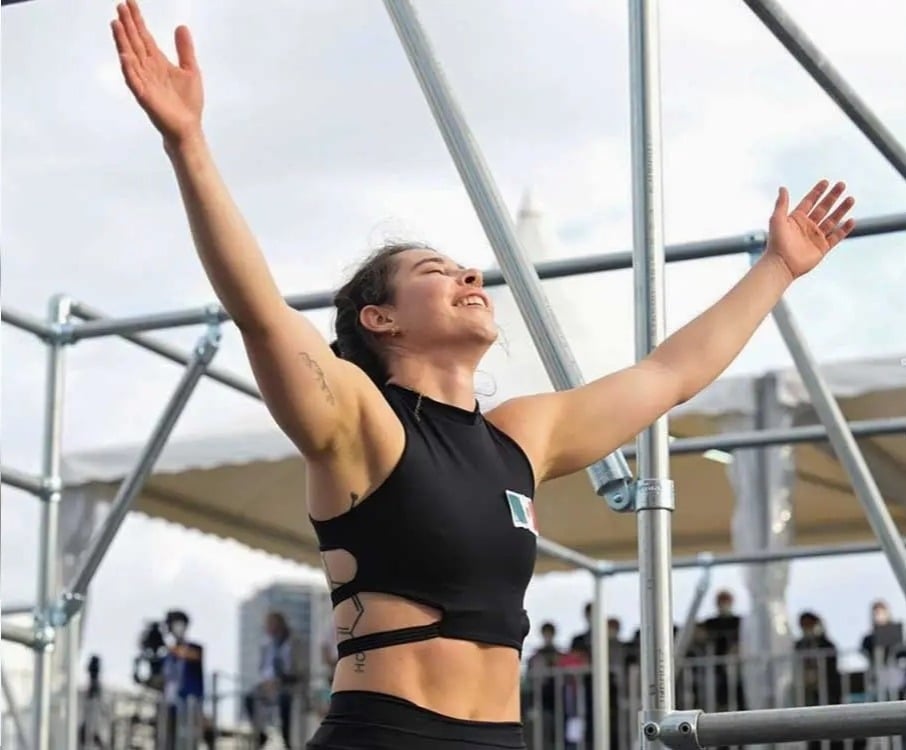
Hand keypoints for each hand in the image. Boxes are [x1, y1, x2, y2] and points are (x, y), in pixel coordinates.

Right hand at [111, 0, 202, 144]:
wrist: (188, 127)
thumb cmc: (188, 102)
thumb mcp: (191, 70)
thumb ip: (184, 49)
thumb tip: (181, 26)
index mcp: (158, 62)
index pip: (145, 37)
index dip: (138, 21)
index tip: (130, 3)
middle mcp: (148, 69)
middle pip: (135, 43)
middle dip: (128, 25)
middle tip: (119, 5)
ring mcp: (144, 82)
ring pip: (131, 58)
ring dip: (123, 42)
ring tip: (116, 24)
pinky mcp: (145, 96)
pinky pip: (134, 81)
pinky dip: (129, 69)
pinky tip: (124, 56)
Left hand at [765, 179, 855, 279]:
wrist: (781, 264)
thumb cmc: (776, 242)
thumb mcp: (777, 219)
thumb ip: (782, 204)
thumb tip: (782, 188)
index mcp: (796, 219)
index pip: (809, 202)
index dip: (817, 192)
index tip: (826, 181)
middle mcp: (807, 226)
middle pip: (823, 208)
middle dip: (832, 196)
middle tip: (842, 185)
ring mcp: (815, 237)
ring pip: (832, 220)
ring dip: (841, 209)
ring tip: (851, 199)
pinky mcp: (822, 248)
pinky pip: (836, 237)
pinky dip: (844, 229)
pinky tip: (852, 220)